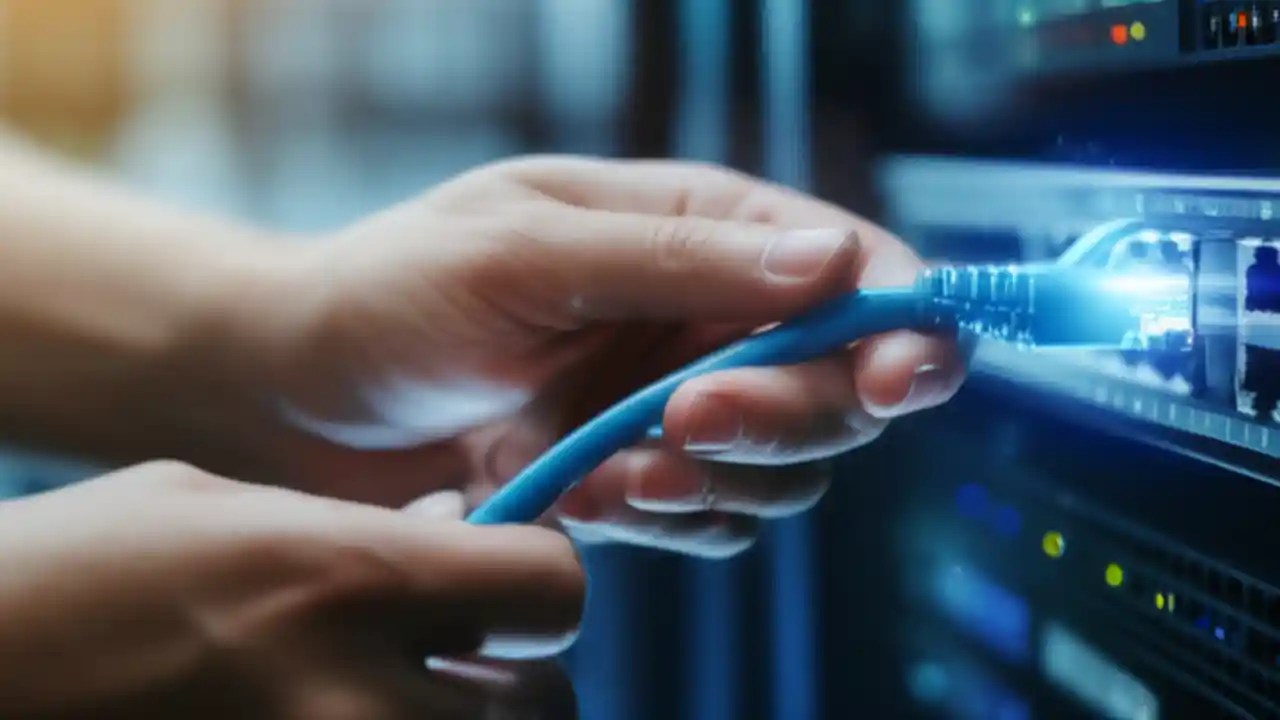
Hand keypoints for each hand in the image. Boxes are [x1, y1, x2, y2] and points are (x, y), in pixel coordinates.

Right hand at [0, 462, 582, 719]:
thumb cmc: (72, 575)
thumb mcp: (215, 506)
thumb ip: (361, 527)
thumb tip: (460, 534)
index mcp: (347, 579)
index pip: (554, 589)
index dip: (535, 579)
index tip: (499, 575)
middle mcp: (357, 697)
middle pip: (547, 703)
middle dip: (510, 675)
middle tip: (443, 660)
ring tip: (384, 698)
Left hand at [226, 157, 965, 556]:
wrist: (296, 398)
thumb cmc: (395, 291)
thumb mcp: (526, 251)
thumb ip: (679, 260)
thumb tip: (836, 265)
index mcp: (698, 230)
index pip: (855, 269)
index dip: (900, 322)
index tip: (895, 376)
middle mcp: (705, 319)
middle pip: (837, 385)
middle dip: (785, 413)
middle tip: (690, 416)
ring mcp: (674, 407)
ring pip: (782, 470)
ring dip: (714, 480)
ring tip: (609, 468)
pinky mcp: (637, 482)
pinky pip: (708, 524)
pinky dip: (660, 521)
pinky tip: (578, 497)